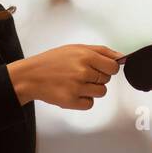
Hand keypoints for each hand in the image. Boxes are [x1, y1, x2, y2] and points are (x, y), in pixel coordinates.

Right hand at [8, 44, 122, 109]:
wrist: (30, 76)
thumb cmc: (52, 61)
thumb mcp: (76, 48)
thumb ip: (101, 52)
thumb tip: (121, 57)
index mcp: (85, 56)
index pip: (113, 66)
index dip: (109, 68)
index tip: (102, 68)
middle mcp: (82, 71)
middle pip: (106, 80)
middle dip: (98, 77)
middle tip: (82, 74)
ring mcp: (77, 87)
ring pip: (101, 93)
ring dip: (92, 89)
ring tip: (77, 83)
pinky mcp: (71, 101)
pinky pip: (90, 104)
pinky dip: (83, 100)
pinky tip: (73, 92)